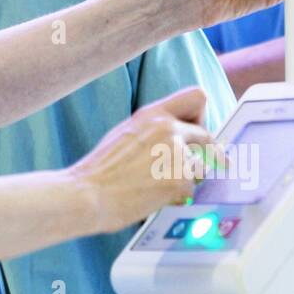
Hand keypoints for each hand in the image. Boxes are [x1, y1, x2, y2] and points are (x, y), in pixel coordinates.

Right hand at [69, 87, 214, 233]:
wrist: (87, 193)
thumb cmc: (101, 169)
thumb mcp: (126, 133)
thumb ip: (155, 130)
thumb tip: (178, 137)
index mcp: (152, 114)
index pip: (197, 97)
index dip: (201, 117)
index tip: (197, 132)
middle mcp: (168, 129)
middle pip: (207, 136)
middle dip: (205, 154)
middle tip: (194, 166)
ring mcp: (177, 154)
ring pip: (201, 167)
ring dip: (186, 177)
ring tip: (157, 184)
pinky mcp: (180, 181)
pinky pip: (192, 188)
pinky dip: (178, 195)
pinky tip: (155, 196)